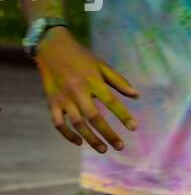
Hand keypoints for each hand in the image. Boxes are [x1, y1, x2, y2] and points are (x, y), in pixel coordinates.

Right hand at [35, 26, 137, 152]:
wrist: (50, 45)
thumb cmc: (81, 57)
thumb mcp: (101, 65)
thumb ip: (119, 81)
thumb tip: (136, 96)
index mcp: (91, 80)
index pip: (110, 101)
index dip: (122, 115)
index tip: (134, 128)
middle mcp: (77, 90)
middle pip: (93, 116)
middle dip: (108, 133)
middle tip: (120, 146)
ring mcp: (63, 97)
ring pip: (76, 123)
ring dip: (90, 138)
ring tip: (103, 149)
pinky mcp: (52, 101)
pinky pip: (58, 122)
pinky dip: (67, 134)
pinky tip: (79, 142)